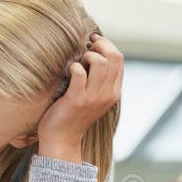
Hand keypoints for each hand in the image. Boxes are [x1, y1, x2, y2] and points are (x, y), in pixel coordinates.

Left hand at [37, 34, 123, 162]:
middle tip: (85, 49)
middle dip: (98, 46)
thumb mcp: (95, 97)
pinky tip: (68, 72)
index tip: (92, 42)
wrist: (62, 140)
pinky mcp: (77, 100)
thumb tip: (95, 52)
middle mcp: (108, 94)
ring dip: (86, 56)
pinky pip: (79, 73)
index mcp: (114, 92)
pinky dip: (73, 67)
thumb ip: (100, 80)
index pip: (119, 58)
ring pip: (99, 62)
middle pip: (113, 56)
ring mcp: (93, 98)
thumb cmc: (74, 114)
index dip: (106, 44)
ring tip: (77, 64)